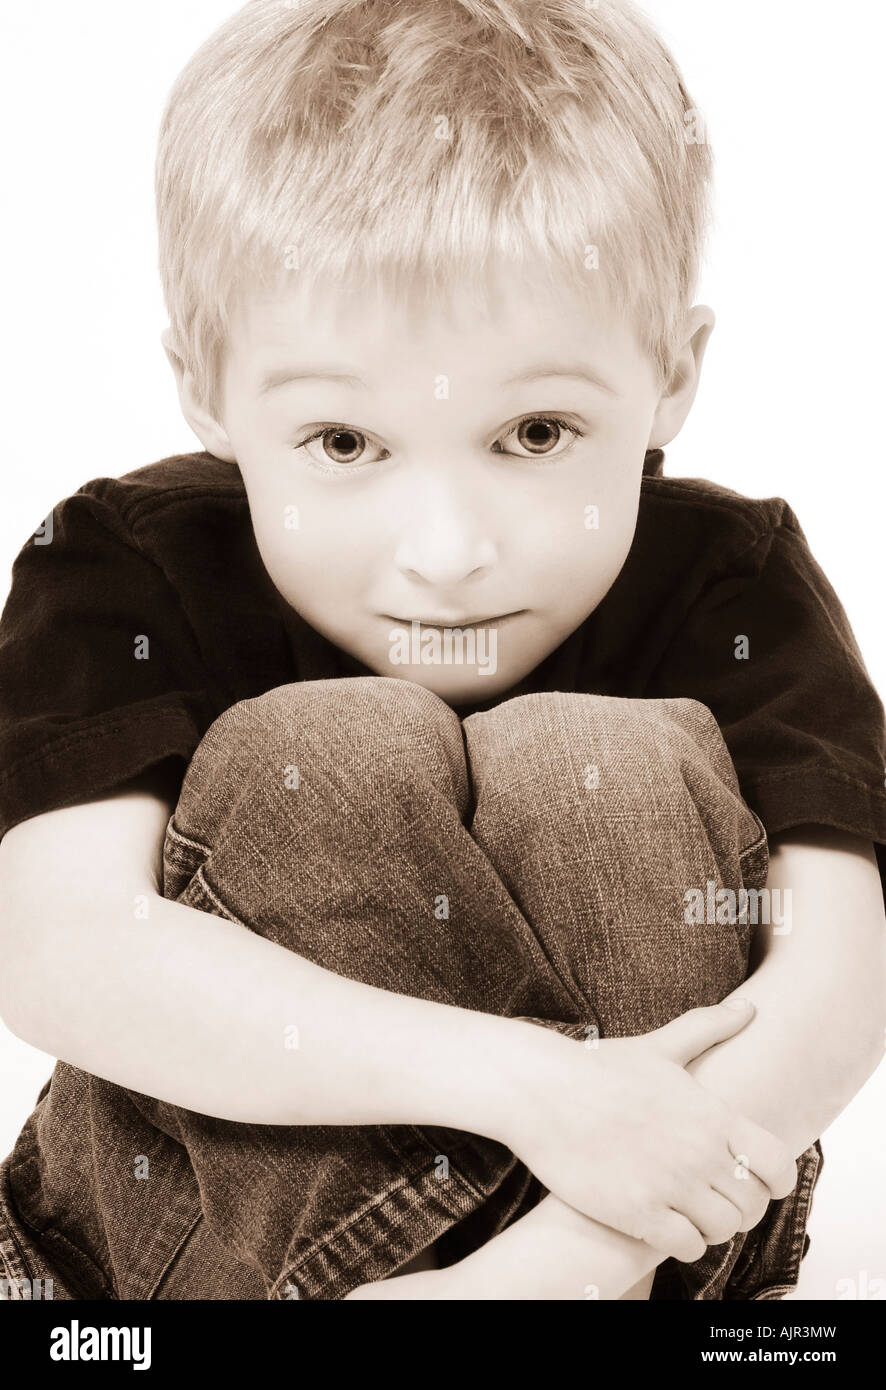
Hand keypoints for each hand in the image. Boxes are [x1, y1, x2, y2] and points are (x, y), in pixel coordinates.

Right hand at [500, 1000, 797, 1262]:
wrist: (542, 1090)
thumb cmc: (598, 1068)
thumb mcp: (660, 1046)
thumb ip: (709, 1028)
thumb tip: (750, 1007)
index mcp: (712, 1114)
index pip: (778, 1165)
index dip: (776, 1179)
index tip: (758, 1181)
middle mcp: (699, 1152)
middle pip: (752, 1203)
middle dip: (740, 1206)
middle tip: (717, 1199)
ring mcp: (670, 1185)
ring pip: (723, 1230)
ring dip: (712, 1227)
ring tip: (692, 1214)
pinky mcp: (637, 1212)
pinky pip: (686, 1247)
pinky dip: (684, 1243)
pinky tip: (666, 1226)